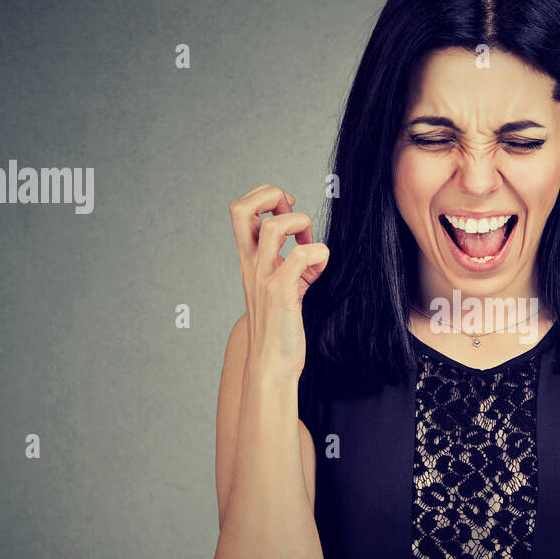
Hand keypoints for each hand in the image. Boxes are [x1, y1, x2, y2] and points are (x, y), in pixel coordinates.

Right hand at [229, 184, 329, 382]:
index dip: (264, 197)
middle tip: (292, 210)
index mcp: (249, 259)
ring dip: (301, 223)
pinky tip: (319, 273)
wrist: (272, 364)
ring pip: (275, 226)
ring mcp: (265, 277)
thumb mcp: (279, 285)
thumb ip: (287, 262)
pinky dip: (319, 254)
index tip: (288, 208)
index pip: (240, 209)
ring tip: (310, 245)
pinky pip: (302, 256)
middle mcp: (252, 264)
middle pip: (241, 208)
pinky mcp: (282, 293)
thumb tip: (308, 246)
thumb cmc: (280, 326)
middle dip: (270, 194)